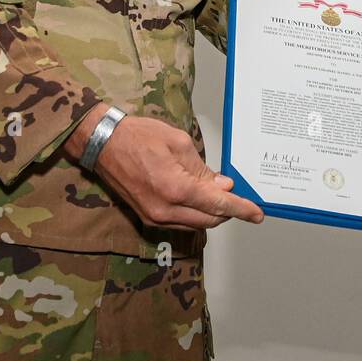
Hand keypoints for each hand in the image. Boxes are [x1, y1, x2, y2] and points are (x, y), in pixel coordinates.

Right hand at [68, 108, 263, 229]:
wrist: (104, 144)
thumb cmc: (138, 137)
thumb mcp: (179, 143)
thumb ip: (203, 169)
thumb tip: (221, 187)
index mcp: (176, 188)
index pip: (218, 206)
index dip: (241, 210)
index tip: (257, 214)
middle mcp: (165, 210)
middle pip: (210, 220)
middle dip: (227, 210)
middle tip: (236, 194)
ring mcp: (155, 217)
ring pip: (196, 224)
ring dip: (211, 212)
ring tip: (215, 191)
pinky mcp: (148, 218)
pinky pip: (181, 222)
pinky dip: (194, 213)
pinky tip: (197, 196)